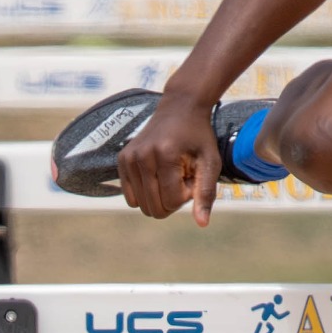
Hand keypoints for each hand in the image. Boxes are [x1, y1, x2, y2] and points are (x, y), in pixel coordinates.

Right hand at [116, 94, 223, 226]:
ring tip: (171, 173)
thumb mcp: (210, 161)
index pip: (173, 201)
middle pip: (155, 207)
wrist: (180, 108)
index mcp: (166, 155)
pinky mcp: (121, 160)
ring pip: (142, 206)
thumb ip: (206, 193)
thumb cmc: (198, 136)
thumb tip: (202, 224)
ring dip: (160, 196)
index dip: (187, 194)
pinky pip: (131, 197)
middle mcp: (142, 156)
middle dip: (173, 198)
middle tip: (182, 174)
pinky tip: (158, 173)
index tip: (193, 174)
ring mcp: (128, 158)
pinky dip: (146, 192)